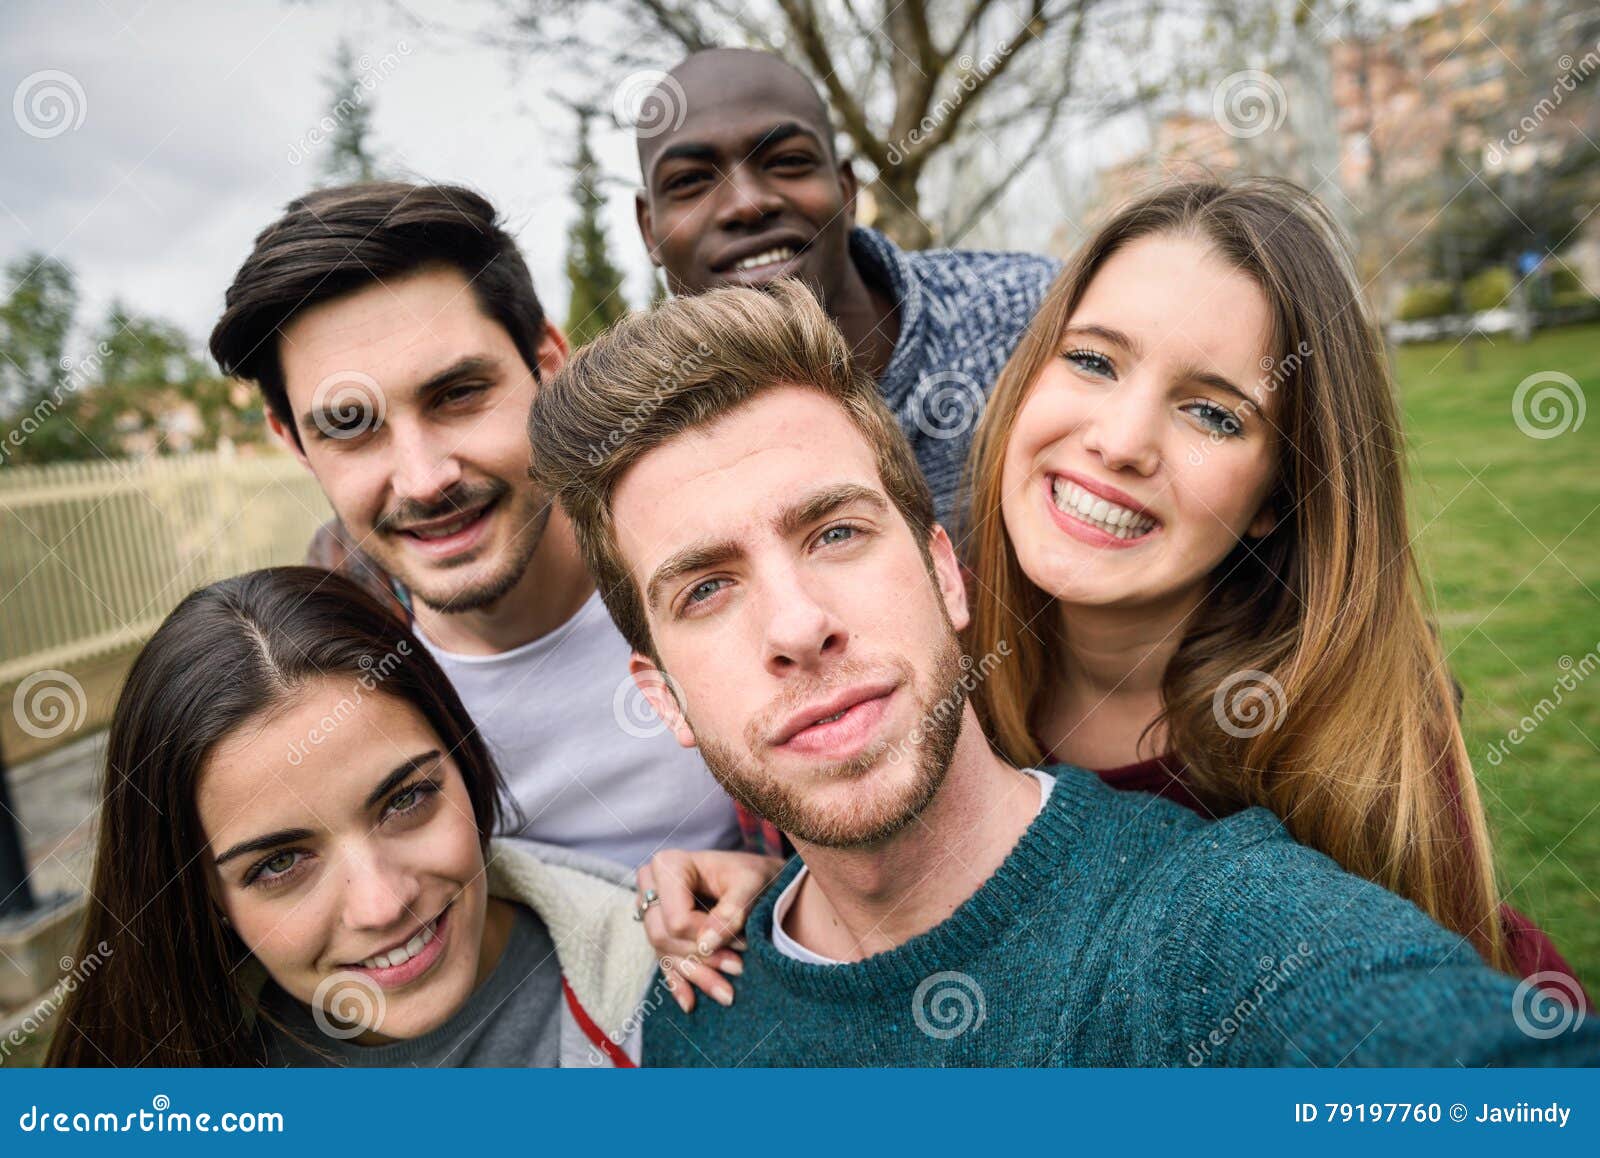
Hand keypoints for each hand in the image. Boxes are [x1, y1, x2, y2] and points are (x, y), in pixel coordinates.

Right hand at [637, 848, 786, 1012]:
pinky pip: (662, 960)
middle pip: (664, 936)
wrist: (758, 878)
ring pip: (663, 952)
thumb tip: (706, 945)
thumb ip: (732, 910)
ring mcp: (652, 908)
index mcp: (669, 865)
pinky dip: (678, 982)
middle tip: (738, 969)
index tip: (742, 943)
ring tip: (727, 992)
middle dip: (702, 960)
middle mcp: (651, 885)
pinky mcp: (661, 929)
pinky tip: (690, 1002)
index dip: (705, 938)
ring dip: (696, 975)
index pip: (676, 918)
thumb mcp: (751, 884)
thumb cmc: (754, 874)